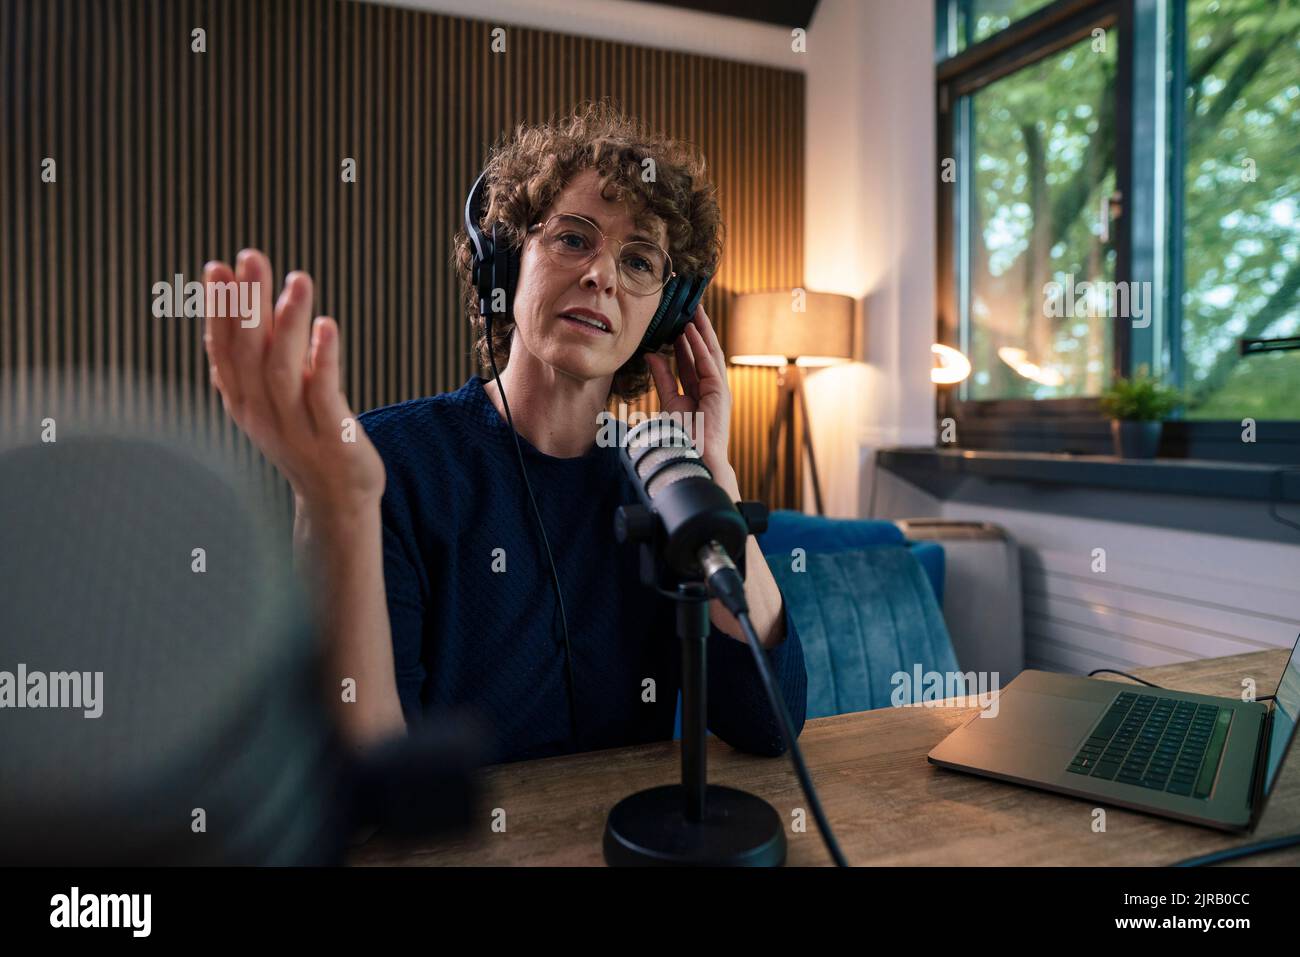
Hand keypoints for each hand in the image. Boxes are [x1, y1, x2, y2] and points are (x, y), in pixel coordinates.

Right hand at [203, 249, 384, 514]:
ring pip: (283, 370)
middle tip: (251, 257)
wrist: (337, 500)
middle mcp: (262, 413)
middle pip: (250, 353)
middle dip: (246, 303)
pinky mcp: (333, 437)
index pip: (223, 350)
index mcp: (243, 401)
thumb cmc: (306, 439)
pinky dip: (323, 359)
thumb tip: (236, 301)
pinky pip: (324, 394)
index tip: (217, 266)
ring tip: (297, 280)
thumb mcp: (271, 398)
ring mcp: (295, 427)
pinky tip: (326, 326)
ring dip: (287, 323)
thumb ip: (257, 356)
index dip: (218, 309)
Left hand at [645, 304, 733, 484]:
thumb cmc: (684, 437)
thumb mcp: (669, 401)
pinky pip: (708, 363)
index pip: (690, 359)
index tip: (676, 320)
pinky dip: (699, 346)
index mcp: (699, 390)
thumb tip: (651, 355)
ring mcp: (718, 388)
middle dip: (696, 328)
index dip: (684, 339)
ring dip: (701, 330)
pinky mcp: (720, 392)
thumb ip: (663, 378)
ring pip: (709, 352)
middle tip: (689, 306)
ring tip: (693, 308)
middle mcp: (711, 386)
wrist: (694, 458)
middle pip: (703, 351)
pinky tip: (690, 330)